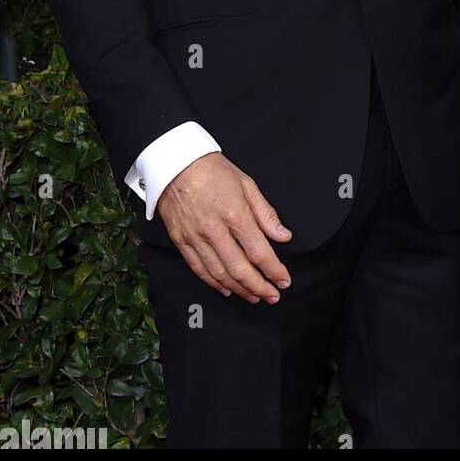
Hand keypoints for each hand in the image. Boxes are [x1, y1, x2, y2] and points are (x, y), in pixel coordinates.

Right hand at [156, 152, 292, 303]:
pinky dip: (214, 283)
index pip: (259, 252)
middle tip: (272, 295)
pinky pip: (199, 269)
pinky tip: (226, 288)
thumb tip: (283, 236)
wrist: (176, 164)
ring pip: (220, 274)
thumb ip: (266, 214)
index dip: (274, 271)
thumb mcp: (247, 184)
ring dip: (239, 289)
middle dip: (259, 287)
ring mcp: (196, 238)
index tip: (283, 280)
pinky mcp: (181, 242)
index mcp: (235, 214)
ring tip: (253, 296)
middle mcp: (215, 230)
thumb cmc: (212, 170)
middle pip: (240, 269)